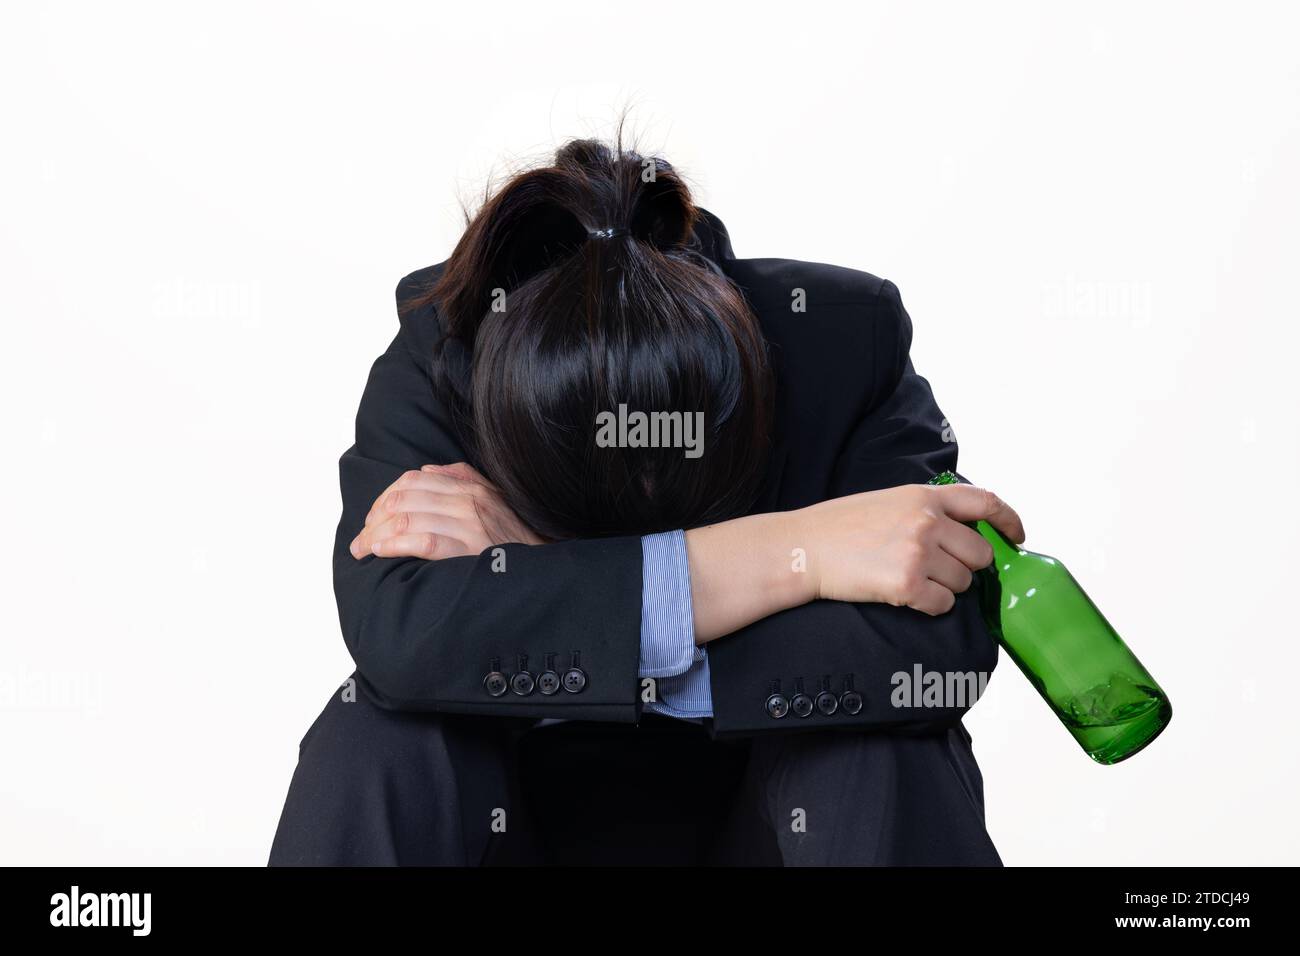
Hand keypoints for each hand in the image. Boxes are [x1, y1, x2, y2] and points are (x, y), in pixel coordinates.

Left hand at [349, 462, 544, 559]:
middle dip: (373, 518)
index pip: (414, 480)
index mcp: (471, 487)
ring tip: (363, 550)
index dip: (385, 496)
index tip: (372, 517)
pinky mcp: (470, 550)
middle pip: (404, 498)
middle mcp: (469, 500)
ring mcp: (470, 524)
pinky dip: (394, 545)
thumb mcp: (495, 498)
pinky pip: (423, 541)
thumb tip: (428, 471)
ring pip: (408, 518)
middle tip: (360, 539)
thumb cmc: (518, 538)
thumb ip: (463, 478)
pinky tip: (380, 552)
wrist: (549, 566)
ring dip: (376, 534)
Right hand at [800, 483, 1024, 614]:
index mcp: (923, 496)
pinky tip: (905, 595)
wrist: (803, 548)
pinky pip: (943, 605)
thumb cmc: (840, 527)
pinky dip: (930, 606)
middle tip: (937, 569)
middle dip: (966, 566)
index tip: (1016, 537)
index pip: (986, 502)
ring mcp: (918, 553)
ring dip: (946, 587)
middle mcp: (926, 521)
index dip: (1009, 521)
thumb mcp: (888, 501)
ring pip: (964, 582)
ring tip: (911, 579)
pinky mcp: (907, 585)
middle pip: (980, 553)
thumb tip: (965, 532)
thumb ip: (927, 510)